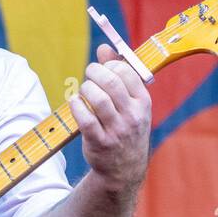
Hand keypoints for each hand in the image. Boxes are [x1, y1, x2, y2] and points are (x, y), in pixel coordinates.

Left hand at [68, 45, 151, 196]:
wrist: (123, 169)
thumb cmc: (125, 128)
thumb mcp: (130, 103)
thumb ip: (118, 73)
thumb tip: (104, 47)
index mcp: (143, 102)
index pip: (126, 72)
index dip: (109, 65)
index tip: (102, 69)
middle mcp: (132, 116)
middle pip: (111, 82)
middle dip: (94, 72)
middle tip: (88, 75)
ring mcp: (117, 130)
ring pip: (97, 99)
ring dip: (84, 89)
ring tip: (83, 91)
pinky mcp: (100, 143)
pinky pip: (85, 119)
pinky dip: (76, 106)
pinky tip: (74, 103)